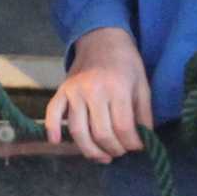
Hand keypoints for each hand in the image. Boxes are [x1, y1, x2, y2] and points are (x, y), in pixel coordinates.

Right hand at [44, 26, 150, 163]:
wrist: (102, 39)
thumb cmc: (126, 63)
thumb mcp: (142, 84)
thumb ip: (144, 114)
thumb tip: (143, 140)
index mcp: (116, 88)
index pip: (122, 128)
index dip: (132, 144)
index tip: (137, 147)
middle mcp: (92, 90)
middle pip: (101, 134)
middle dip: (114, 150)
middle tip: (121, 152)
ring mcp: (73, 91)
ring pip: (78, 132)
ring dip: (91, 151)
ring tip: (103, 156)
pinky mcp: (61, 91)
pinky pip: (52, 113)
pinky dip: (52, 129)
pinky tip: (56, 142)